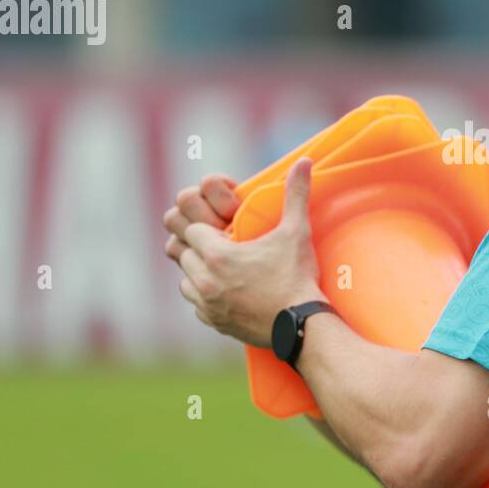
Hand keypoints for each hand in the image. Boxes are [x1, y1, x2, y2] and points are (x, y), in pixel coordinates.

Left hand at [163, 159, 324, 346]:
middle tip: (227, 248)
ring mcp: (207, 304)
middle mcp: (204, 280)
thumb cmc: (297, 277)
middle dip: (202, 248)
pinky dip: (208, 297)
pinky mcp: (214, 322)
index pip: (192, 230)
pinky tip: (230, 292)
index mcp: (217, 254)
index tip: (226, 231)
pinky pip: (197, 305)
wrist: (301, 325)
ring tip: (226, 270)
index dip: (208, 228)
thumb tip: (304, 162)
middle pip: (184, 253)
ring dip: (200, 273)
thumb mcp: (296, 232)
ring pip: (186, 280)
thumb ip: (295, 195)